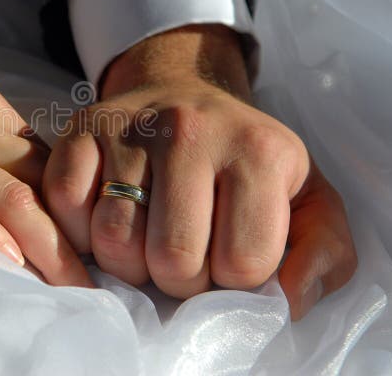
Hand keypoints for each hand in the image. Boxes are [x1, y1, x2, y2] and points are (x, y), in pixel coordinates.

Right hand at [0, 20, 91, 287]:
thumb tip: (12, 183)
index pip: (48, 163)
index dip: (72, 209)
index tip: (89, 248)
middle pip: (41, 183)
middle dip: (74, 237)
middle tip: (96, 282)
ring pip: (10, 194)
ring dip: (47, 245)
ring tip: (70, 287)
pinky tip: (9, 259)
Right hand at [42, 25, 355, 318]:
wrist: (183, 92)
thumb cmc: (244, 160)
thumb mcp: (307, 198)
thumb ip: (324, 253)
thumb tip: (290, 299)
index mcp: (260, 150)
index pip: (242, 265)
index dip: (234, 281)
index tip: (228, 256)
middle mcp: (192, 129)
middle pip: (173, 261)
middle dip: (178, 280)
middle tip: (183, 254)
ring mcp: (131, 126)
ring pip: (114, 242)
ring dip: (129, 263)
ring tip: (146, 240)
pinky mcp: (83, 129)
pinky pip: (67, 207)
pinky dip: (81, 231)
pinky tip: (106, 218)